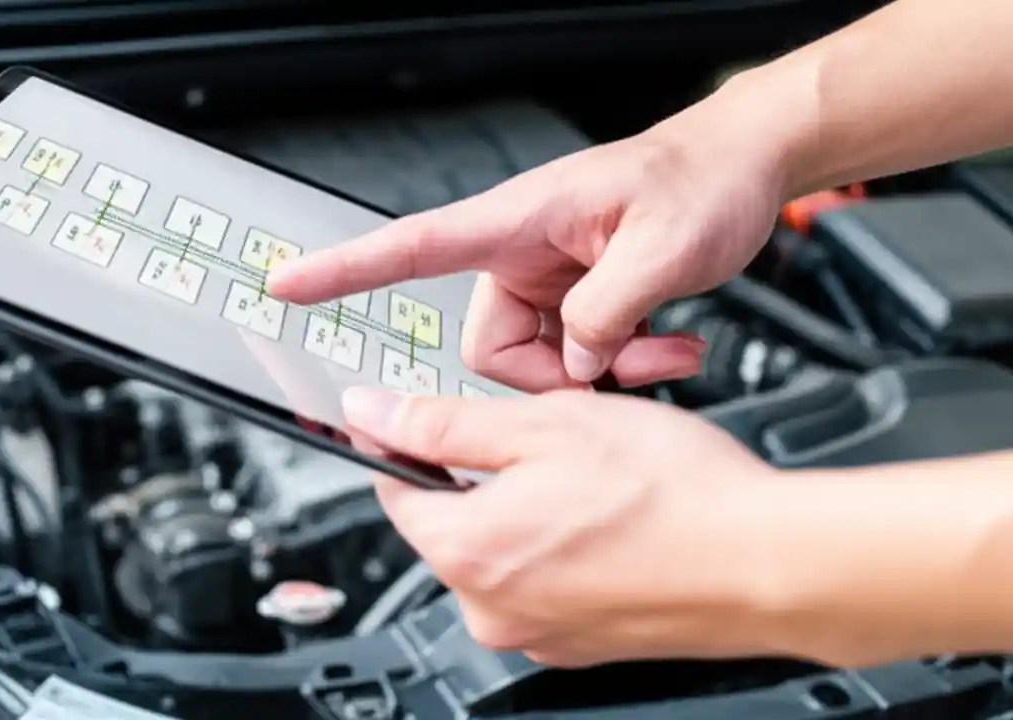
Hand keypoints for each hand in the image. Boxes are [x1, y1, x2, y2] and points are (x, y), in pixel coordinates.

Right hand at [269, 85, 790, 389]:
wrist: (742, 170)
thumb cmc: (701, 179)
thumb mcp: (662, 248)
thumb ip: (605, 315)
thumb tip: (572, 365)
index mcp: (518, 221)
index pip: (411, 246)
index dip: (343, 268)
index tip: (288, 284)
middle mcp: (523, 254)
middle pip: (493, 350)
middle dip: (554, 376)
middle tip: (620, 360)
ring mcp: (550, 281)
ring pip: (540, 363)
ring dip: (602, 370)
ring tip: (664, 347)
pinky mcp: (579, 300)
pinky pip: (576, 356)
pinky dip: (620, 363)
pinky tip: (667, 343)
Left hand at [342, 385, 792, 666]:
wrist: (770, 560)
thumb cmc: (673, 493)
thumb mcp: (543, 425)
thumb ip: (442, 423)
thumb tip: (370, 412)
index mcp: (466, 551)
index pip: (393, 487)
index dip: (409, 439)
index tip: (430, 416)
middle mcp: (490, 609)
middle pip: (449, 523)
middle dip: (483, 475)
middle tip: (548, 439)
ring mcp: (537, 633)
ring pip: (502, 550)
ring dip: (529, 510)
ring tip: (594, 481)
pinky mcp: (580, 643)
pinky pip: (545, 582)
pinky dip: (564, 547)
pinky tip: (612, 519)